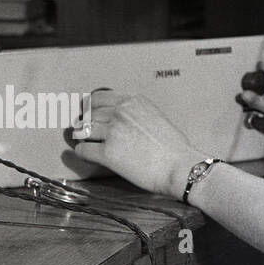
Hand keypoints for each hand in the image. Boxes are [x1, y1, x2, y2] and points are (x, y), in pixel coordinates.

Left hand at [69, 91, 206, 198]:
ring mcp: (113, 131)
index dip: (90, 107)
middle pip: (89, 114)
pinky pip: (83, 149)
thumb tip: (118, 118)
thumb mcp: (155, 116)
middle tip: (83, 131)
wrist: (181, 167)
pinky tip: (88, 156)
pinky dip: (82, 153)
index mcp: (133, 101)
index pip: (98, 97)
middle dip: (85, 123)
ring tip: (84, 142)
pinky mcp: (108, 152)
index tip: (88, 114)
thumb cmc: (174, 148)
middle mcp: (121, 112)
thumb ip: (134, 113)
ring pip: (82, 130)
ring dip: (82, 138)